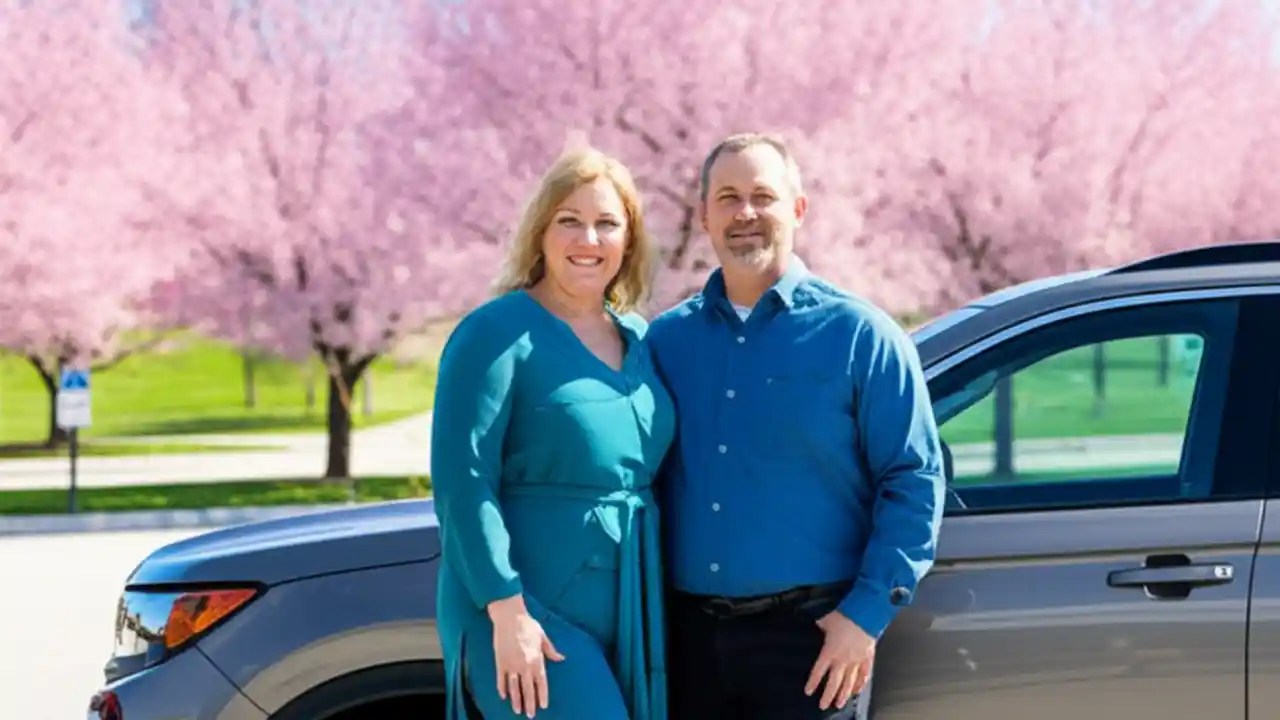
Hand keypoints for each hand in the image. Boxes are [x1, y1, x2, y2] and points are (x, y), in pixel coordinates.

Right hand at [488, 595, 564, 717]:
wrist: (509, 616)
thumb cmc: (528, 625)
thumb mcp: (543, 636)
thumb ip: (551, 650)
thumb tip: (561, 658)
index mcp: (537, 659)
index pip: (541, 682)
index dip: (542, 695)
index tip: (543, 705)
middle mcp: (524, 665)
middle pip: (527, 688)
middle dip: (529, 703)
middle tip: (531, 715)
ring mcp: (511, 664)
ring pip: (514, 687)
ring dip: (516, 700)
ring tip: (517, 710)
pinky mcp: (500, 661)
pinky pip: (501, 679)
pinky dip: (502, 688)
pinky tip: (503, 696)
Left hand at [805, 610, 875, 710]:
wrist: (866, 614)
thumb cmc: (845, 616)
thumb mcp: (826, 619)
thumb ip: (821, 625)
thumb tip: (817, 623)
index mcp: (830, 651)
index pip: (818, 671)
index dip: (813, 682)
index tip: (808, 692)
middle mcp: (842, 659)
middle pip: (834, 682)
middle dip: (828, 695)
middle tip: (823, 706)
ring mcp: (856, 660)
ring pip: (849, 682)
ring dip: (844, 694)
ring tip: (839, 704)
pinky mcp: (868, 658)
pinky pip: (864, 675)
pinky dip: (861, 684)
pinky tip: (857, 691)